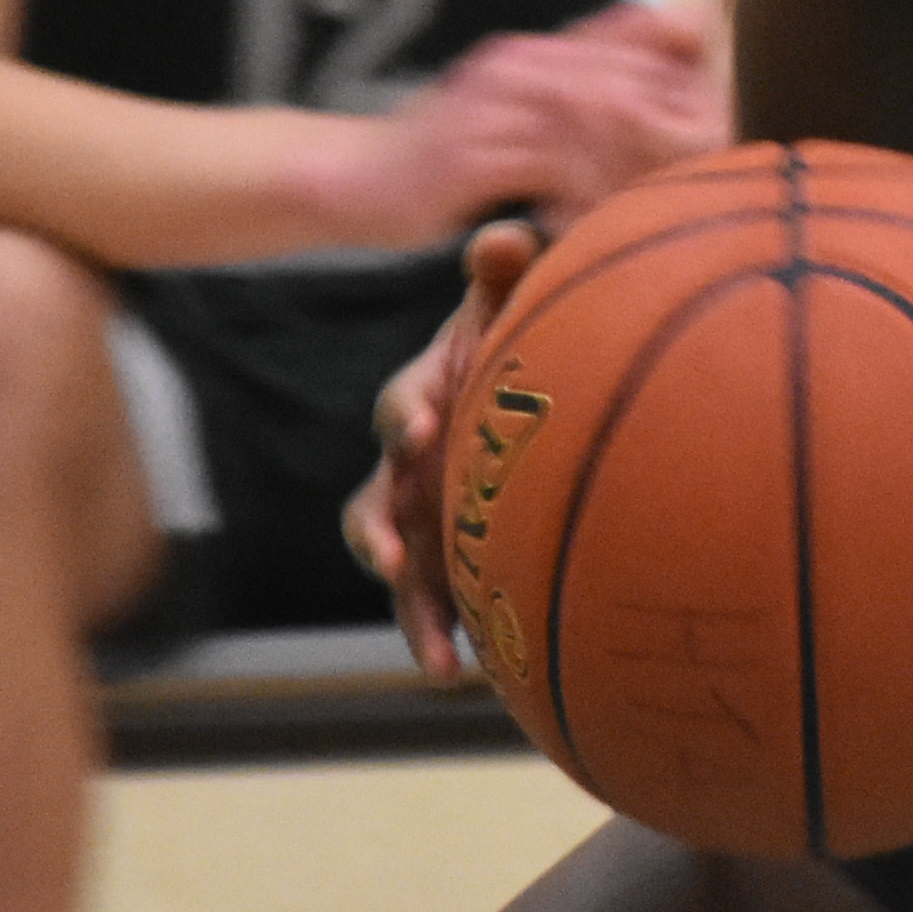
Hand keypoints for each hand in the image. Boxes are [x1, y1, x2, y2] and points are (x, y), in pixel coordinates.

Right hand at [344, 12, 726, 246]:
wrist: (349, 176)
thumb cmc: (443, 156)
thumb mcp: (511, 116)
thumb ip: (574, 105)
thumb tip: (647, 113)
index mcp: (533, 56)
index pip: (632, 43)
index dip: (683, 83)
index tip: (712, 130)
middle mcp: (516, 69)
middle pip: (622, 83)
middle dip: (669, 129)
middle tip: (701, 175)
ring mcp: (491, 110)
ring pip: (591, 125)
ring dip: (631, 167)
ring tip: (658, 205)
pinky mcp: (468, 157)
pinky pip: (548, 171)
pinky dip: (582, 199)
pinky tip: (599, 226)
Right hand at [348, 216, 546, 679]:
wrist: (537, 389)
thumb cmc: (518, 343)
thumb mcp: (513, 306)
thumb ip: (506, 272)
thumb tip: (504, 236)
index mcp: (427, 398)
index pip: (401, 406)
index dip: (405, 415)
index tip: (420, 427)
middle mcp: (411, 464)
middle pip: (374, 501)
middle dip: (377, 530)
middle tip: (389, 555)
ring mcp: (422, 516)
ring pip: (396, 567)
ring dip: (408, 610)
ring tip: (436, 658)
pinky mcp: (443, 556)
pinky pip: (433, 602)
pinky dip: (443, 635)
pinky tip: (467, 675)